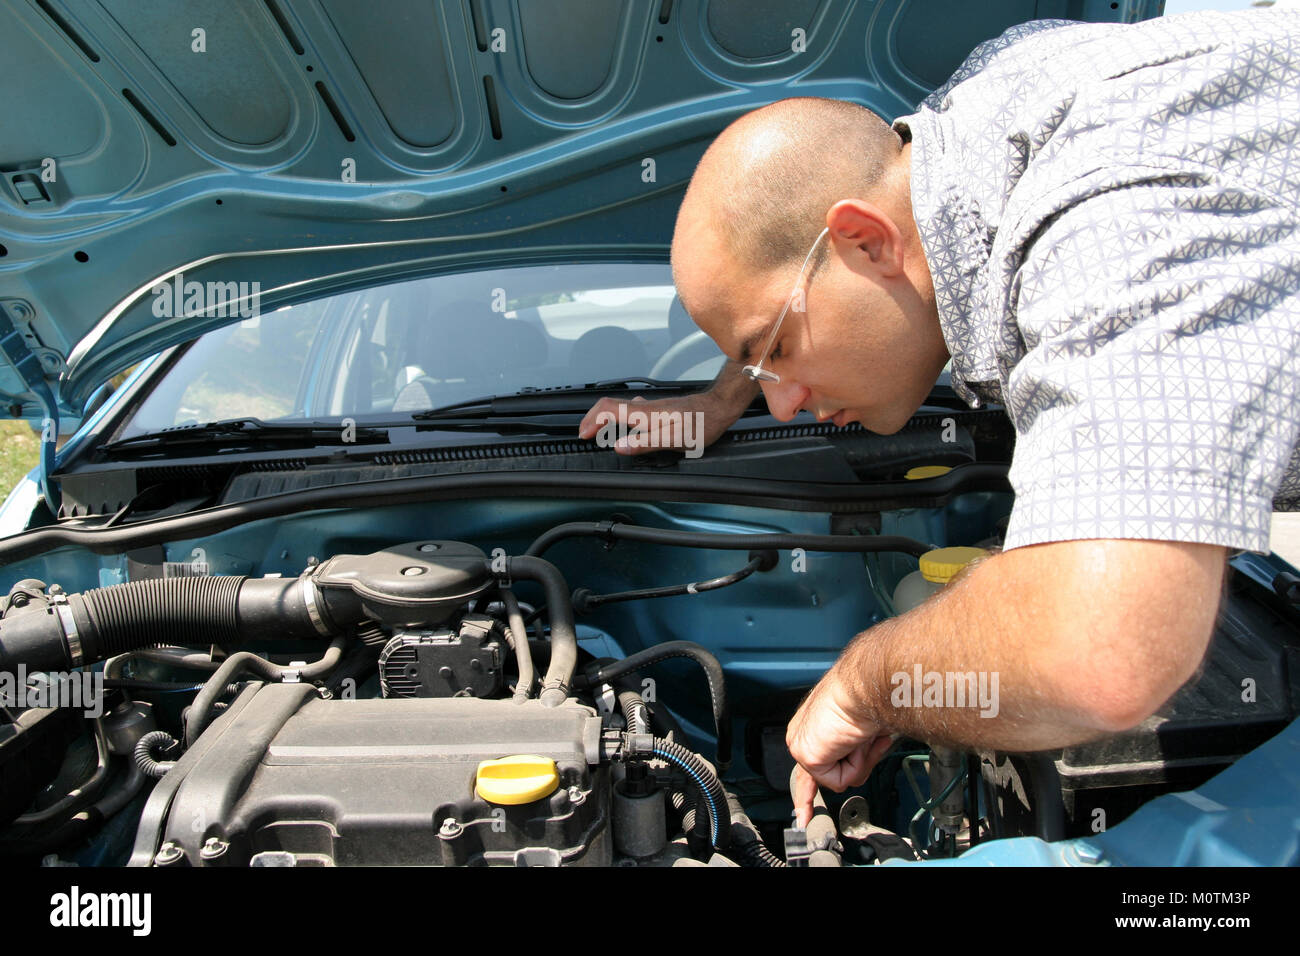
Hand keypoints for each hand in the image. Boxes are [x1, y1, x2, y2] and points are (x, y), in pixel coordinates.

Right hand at [577, 393, 735, 455]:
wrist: (718, 408)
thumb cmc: (700, 425)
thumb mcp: (672, 439)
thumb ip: (643, 443)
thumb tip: (618, 446)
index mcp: (644, 414)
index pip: (607, 410)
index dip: (591, 421)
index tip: (583, 435)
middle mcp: (645, 407)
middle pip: (609, 405)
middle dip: (592, 418)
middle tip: (585, 433)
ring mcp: (652, 406)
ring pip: (620, 406)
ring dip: (604, 417)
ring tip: (599, 430)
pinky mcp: (659, 408)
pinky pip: (632, 409)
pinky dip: (620, 416)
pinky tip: (628, 422)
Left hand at [786, 670, 894, 827]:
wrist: (866, 685)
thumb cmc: (869, 694)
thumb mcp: (862, 728)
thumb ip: (857, 748)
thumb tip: (870, 750)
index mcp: (813, 725)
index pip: (807, 766)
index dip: (806, 794)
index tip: (801, 817)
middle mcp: (802, 735)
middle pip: (830, 775)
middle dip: (857, 763)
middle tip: (865, 736)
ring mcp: (802, 746)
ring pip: (839, 779)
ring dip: (860, 761)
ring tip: (860, 734)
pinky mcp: (807, 756)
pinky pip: (838, 780)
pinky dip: (855, 764)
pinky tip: (851, 741)